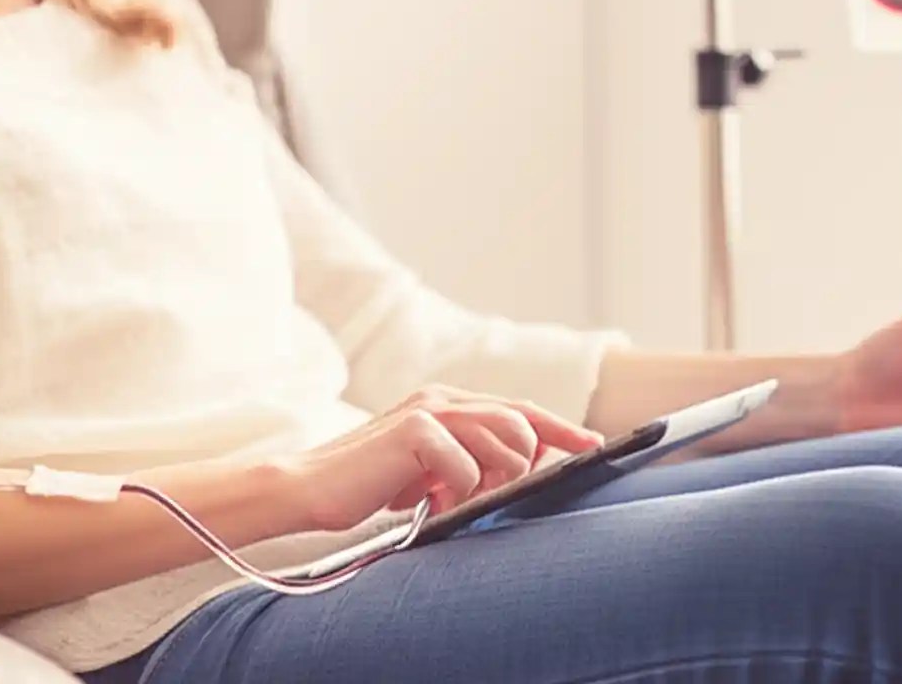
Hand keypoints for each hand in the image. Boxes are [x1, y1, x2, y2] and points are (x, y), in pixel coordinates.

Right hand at [285, 385, 602, 530]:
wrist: (308, 490)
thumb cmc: (369, 486)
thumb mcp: (429, 471)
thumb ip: (469, 462)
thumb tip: (521, 472)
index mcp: (447, 403)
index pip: (519, 410)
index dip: (560, 428)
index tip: (594, 447)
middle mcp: (442, 399)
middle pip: (521, 423)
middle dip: (523, 465)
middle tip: (486, 495)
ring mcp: (428, 410)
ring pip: (503, 442)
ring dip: (489, 482)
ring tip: (453, 502)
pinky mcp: (413, 429)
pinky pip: (466, 465)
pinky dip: (455, 492)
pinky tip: (427, 503)